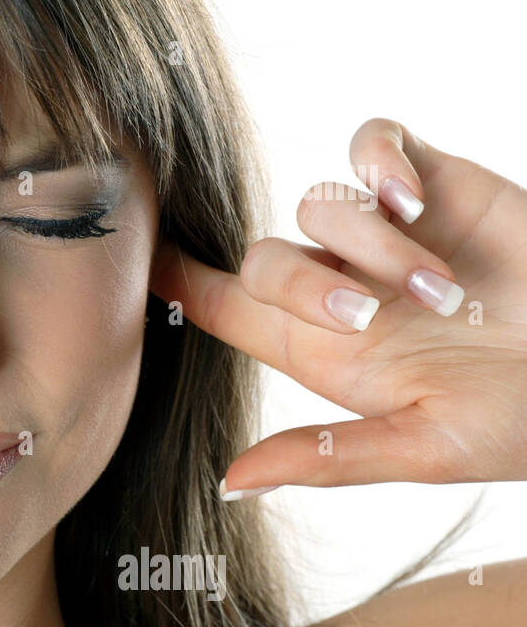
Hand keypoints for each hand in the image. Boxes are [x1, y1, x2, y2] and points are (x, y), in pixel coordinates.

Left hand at [149, 118, 526, 496]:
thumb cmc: (521, 416)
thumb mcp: (426, 447)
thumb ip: (332, 458)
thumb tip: (233, 482)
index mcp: (326, 352)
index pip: (228, 311)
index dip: (180, 285)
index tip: (137, 264)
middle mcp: (343, 288)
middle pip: (264, 260)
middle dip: (304, 285)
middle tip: (375, 317)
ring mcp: (386, 234)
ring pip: (317, 205)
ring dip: (371, 245)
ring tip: (444, 290)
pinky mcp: (433, 184)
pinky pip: (371, 144)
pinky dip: (378, 162)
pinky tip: (411, 200)